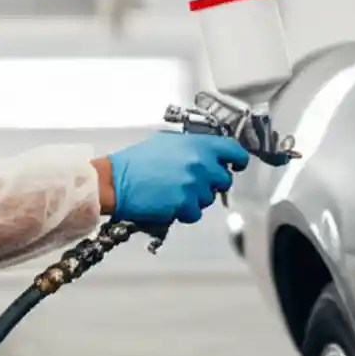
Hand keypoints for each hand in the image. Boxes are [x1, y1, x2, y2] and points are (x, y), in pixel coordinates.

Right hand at [107, 132, 249, 223]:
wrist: (115, 181)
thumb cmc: (136, 162)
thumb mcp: (167, 142)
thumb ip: (193, 147)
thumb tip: (208, 153)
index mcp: (198, 144)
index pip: (233, 150)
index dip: (238, 159)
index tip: (237, 165)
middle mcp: (200, 163)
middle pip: (224, 179)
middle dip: (212, 183)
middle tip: (194, 183)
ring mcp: (194, 185)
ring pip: (209, 198)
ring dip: (196, 198)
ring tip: (174, 191)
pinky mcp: (185, 204)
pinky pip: (196, 213)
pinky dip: (185, 212)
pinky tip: (170, 203)